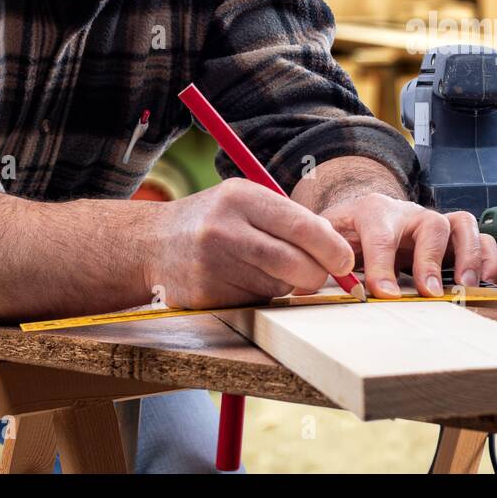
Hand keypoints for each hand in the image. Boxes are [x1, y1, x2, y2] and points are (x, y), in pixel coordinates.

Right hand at [147, 178, 355, 307]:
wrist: (151, 243)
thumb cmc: (213, 220)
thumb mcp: (244, 200)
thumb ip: (287, 218)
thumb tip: (337, 249)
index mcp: (240, 197)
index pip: (301, 225)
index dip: (331, 247)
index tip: (345, 260)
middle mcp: (224, 229)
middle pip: (294, 262)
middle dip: (318, 273)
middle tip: (324, 274)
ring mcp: (212, 265)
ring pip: (278, 285)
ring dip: (288, 283)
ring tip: (271, 267)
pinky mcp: (206, 295)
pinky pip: (256, 300)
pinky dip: (264, 294)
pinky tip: (246, 279)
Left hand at [319, 193, 496, 297]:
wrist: (362, 213)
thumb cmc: (344, 233)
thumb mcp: (325, 239)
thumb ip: (318, 259)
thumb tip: (303, 289)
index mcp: (372, 211)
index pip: (381, 235)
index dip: (383, 265)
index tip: (384, 295)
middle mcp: (408, 212)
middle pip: (430, 224)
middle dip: (431, 260)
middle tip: (430, 293)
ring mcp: (434, 221)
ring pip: (461, 223)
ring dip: (469, 255)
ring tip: (466, 286)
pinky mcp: (453, 233)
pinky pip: (481, 236)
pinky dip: (489, 256)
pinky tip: (487, 281)